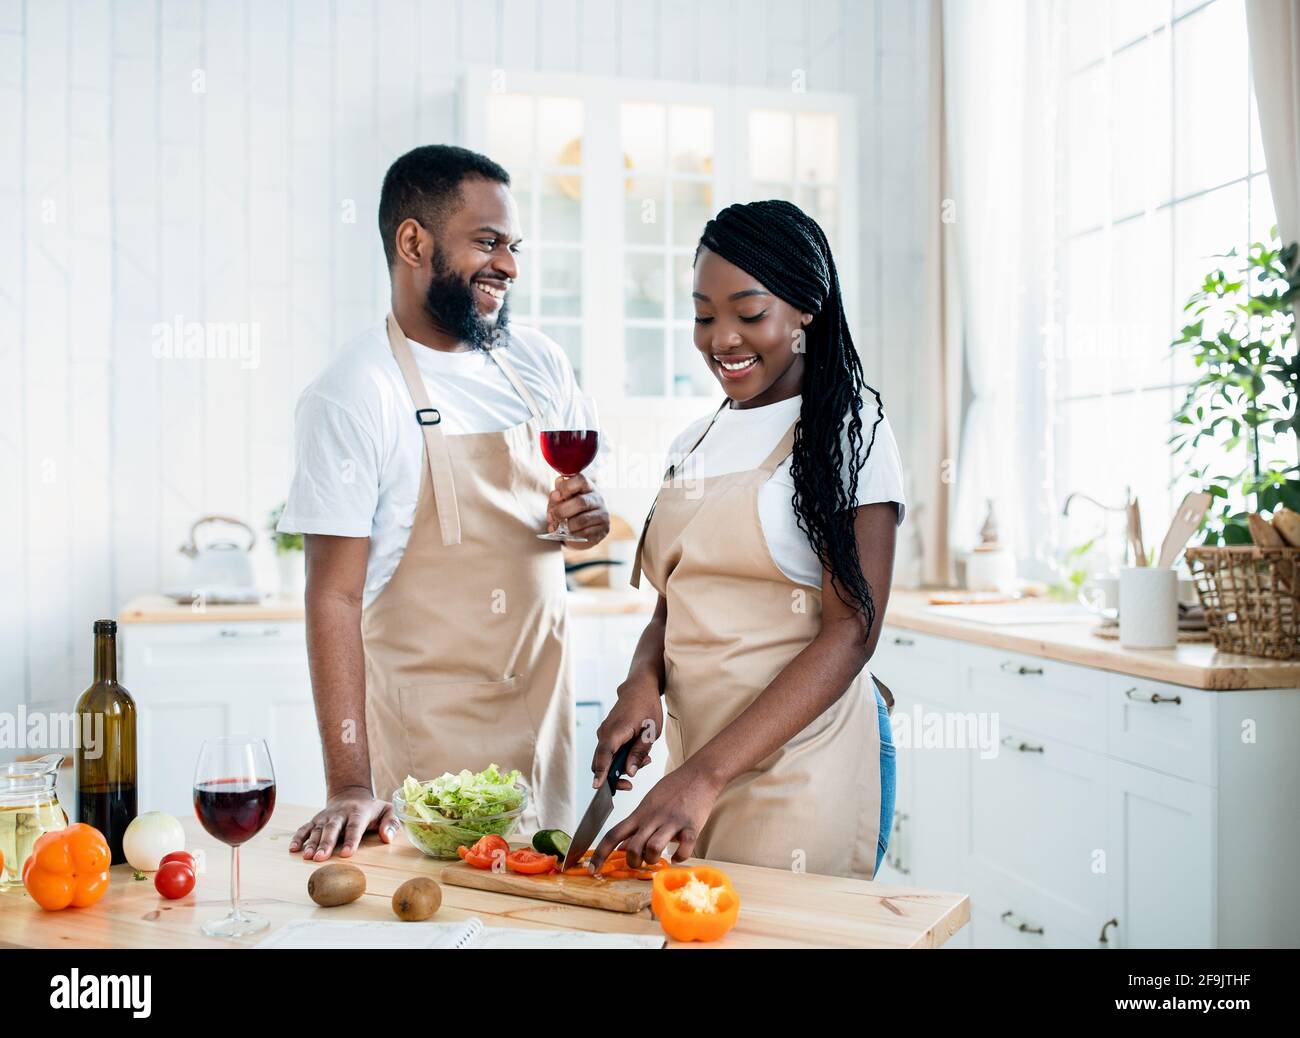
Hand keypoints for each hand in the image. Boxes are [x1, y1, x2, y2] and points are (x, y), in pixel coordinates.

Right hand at [289, 786, 397, 860]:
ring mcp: (326, 817)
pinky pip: (305, 827)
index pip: (355, 827)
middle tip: (320, 858)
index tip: (348, 854)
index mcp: (359, 812)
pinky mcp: (316, 820)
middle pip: (333, 829)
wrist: (351, 794)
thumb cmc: (371, 808)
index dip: (351, 840)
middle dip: (326, 843)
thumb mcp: (387, 810)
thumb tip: (388, 837)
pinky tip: (293, 849)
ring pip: (318, 829)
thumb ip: (391, 822)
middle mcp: (340, 814)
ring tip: (307, 857)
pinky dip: (298, 837)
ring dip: (311, 843)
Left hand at [548, 473, 609, 546]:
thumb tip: (555, 495)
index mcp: (587, 487)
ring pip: (581, 520)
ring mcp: (603, 514)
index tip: (556, 496)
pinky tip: (570, 534)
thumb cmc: (569, 511)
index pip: (580, 480)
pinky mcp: (603, 529)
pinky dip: (573, 535)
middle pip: (580, 502)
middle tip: (552, 517)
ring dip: (567, 526)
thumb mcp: (560, 501)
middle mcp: (597, 498)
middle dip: (561, 511)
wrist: (580, 531)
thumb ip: (556, 497)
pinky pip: (585, 533)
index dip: (566, 487)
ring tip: (561, 527)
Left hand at [589, 762, 721, 870]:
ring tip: (658, 858)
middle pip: (632, 847)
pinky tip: (677, 855)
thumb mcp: (648, 803)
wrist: (699, 774)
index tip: (592, 869)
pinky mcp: (691, 826)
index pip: (612, 835)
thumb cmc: (673, 788)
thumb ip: (636, 824)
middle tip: (640, 862)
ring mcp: (672, 822)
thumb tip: (622, 847)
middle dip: (633, 862)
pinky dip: (679, 857)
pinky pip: (684, 849)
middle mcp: (652, 818)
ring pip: (653, 849)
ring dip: (653, 861)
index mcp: (640, 813)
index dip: (600, 854)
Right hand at [592, 673, 663, 791]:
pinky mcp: (607, 734)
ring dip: (622, 765)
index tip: (597, 787)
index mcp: (615, 731)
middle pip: (602, 762)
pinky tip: (637, 754)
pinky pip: (609, 751)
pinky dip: (620, 757)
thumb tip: (629, 772)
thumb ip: (639, 753)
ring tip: (645, 760)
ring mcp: (604, 733)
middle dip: (615, 776)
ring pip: (606, 758)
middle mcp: (604, 733)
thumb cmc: (647, 707)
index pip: (604, 755)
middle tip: (631, 783)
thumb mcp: (650, 732)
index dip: (601, 772)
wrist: (639, 688)